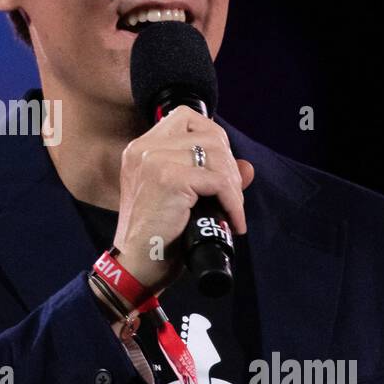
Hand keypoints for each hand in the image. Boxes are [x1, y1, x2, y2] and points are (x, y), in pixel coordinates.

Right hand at [111, 106, 254, 295]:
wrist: (136, 266)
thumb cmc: (157, 238)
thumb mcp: (184, 201)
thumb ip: (212, 178)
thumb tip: (247, 167)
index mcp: (141, 149)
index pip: (186, 118)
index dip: (214, 138)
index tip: (222, 171)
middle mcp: (144, 149)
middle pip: (208, 134)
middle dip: (229, 166)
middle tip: (232, 199)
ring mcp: (154, 160)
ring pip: (216, 154)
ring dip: (233, 185)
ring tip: (231, 211)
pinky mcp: (168, 179)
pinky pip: (218, 181)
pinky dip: (233, 202)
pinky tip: (232, 221)